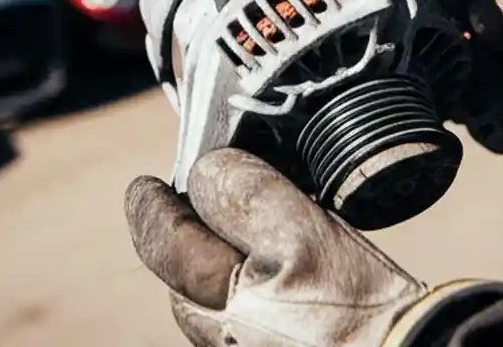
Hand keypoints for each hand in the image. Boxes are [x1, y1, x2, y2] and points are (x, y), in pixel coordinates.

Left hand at [125, 148, 427, 346]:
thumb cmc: (359, 310)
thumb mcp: (302, 233)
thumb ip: (245, 196)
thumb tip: (205, 171)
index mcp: (217, 300)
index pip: (163, 241)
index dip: (150, 206)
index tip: (143, 185)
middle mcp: (224, 336)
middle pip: (183, 277)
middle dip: (182, 237)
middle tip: (192, 201)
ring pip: (214, 302)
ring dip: (217, 264)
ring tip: (241, 233)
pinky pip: (247, 320)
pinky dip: (249, 289)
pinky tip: (282, 276)